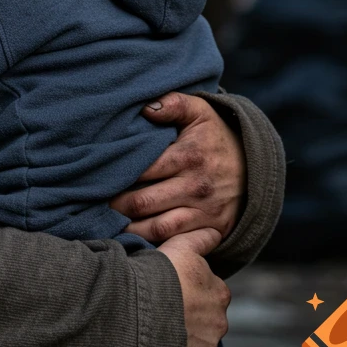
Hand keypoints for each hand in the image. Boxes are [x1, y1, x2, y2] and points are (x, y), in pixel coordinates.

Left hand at [109, 93, 244, 243]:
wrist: (254, 167)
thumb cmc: (215, 137)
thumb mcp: (200, 111)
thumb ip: (173, 103)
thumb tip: (146, 107)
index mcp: (189, 156)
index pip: (143, 169)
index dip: (117, 173)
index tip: (97, 176)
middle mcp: (196, 187)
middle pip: (144, 201)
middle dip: (115, 204)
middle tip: (92, 202)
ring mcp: (204, 211)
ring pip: (157, 227)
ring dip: (129, 228)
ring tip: (107, 222)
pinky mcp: (211, 230)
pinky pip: (176, 241)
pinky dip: (152, 243)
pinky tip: (131, 239)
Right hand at [156, 228, 229, 346]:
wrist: (142, 309)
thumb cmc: (162, 273)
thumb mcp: (181, 246)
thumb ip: (201, 239)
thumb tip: (216, 230)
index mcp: (220, 291)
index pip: (210, 289)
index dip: (190, 287)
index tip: (171, 285)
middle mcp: (220, 320)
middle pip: (206, 316)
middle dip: (189, 312)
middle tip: (163, 305)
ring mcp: (207, 345)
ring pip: (196, 339)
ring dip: (182, 334)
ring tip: (156, 324)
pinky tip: (157, 342)